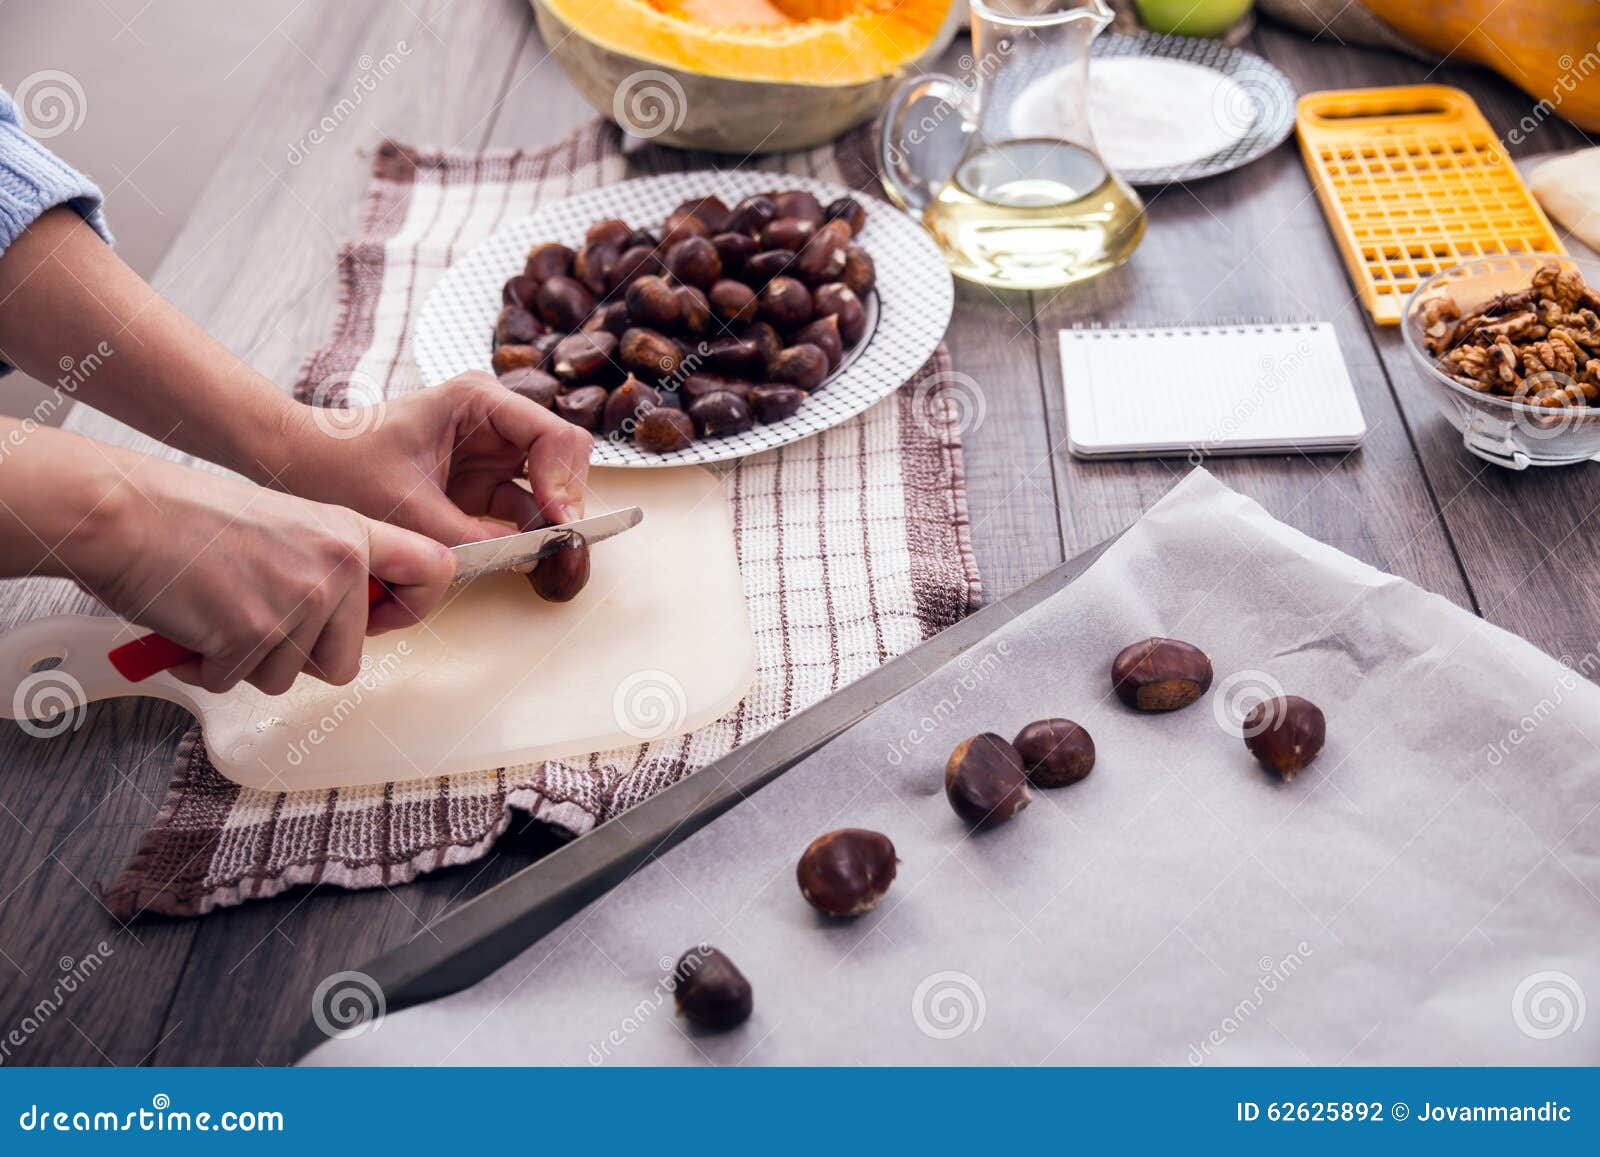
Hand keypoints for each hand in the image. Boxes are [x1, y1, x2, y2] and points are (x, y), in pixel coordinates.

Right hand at [68, 454, 455, 694]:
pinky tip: (192, 625)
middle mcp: (338, 565)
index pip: (434, 568)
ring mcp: (300, 600)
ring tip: (216, 611)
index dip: (416, 606)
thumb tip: (349, 623)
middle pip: (344, 660)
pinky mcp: (256, 632)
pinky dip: (208, 666)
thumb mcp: (287, 524)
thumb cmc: (190, 519)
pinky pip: (238, 681)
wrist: (122, 510)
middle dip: (294, 656)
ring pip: (288, 677)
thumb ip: (327, 566)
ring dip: (246, 660)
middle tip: (251, 617)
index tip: (383, 619)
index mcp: (350, 532)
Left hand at [272, 372, 593, 544]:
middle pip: (562, 459)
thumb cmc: (341, 467)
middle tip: (555, 545)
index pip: (555, 435)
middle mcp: (494, 420)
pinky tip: (518, 556)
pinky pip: (522, 509)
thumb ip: (471, 534)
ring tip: (538, 556)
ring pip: (548, 487)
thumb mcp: (407, 508)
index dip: (565, 482)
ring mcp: (491, 451)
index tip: (557, 524)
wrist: (299, 466)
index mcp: (478, 400)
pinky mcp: (481, 482)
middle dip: (564, 502)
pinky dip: (525, 534)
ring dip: (547, 522)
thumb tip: (528, 557)